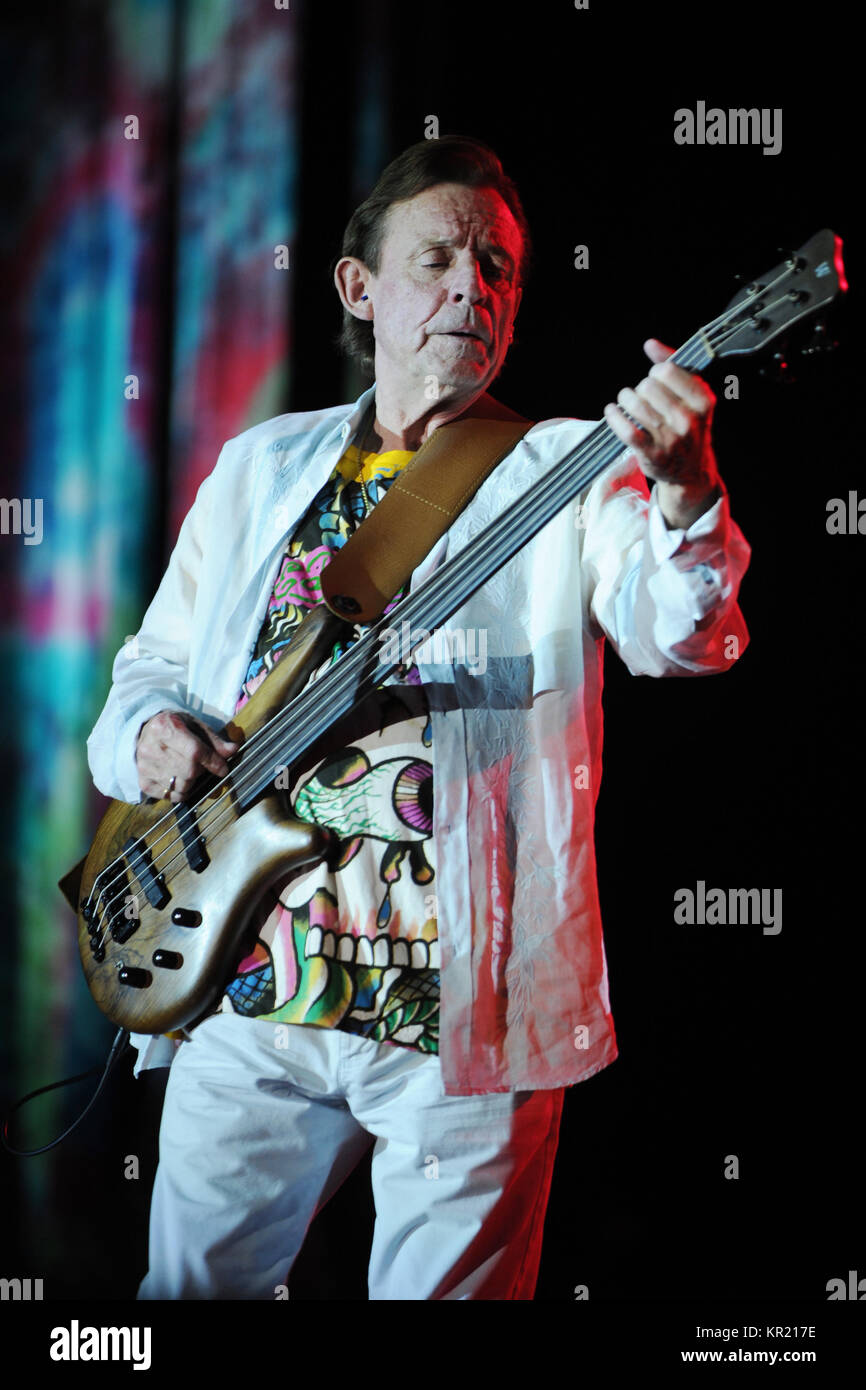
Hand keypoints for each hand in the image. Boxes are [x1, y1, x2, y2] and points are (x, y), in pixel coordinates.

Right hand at [135, 711, 242, 800]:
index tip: (223, 768)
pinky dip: (181, 792)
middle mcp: (150, 748)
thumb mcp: (195, 726)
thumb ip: (214, 740)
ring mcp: (144, 767)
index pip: (194, 751)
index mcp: (164, 728)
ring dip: (192, 782)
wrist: (146, 732)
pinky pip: (171, 796)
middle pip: (188, 771)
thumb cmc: (175, 728)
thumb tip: (233, 750)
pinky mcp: (143, 782)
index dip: (212, 762)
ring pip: (180, 786)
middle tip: (201, 765)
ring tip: (189, 770)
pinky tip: (180, 779)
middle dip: (201, 771)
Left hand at [604, 338, 721, 528]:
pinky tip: (611, 412)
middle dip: (640, 388)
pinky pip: (626, 429)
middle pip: (648, 386)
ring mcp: (670, 439)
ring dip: (625, 400)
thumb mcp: (691, 395)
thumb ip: (673, 365)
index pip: (667, 370)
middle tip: (642, 397)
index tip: (656, 381)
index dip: (656, 372)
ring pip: (635, 404)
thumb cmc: (688, 425)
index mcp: (702, 401)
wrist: (690, 471)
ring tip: (627, 404)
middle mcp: (688, 420)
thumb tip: (650, 344)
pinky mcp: (652, 454)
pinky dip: (614, 417)